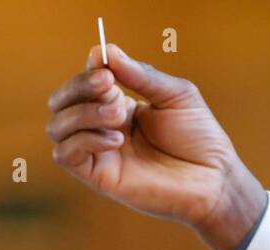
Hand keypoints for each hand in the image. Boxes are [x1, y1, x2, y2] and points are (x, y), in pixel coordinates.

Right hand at [46, 43, 265, 249]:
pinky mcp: (98, 177)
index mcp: (118, 105)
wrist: (212, 178)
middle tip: (109, 85)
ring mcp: (98, 153)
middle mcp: (101, 128)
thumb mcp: (174, 94)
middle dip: (78, 87)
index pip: (83, 82)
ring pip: (57, 127)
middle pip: (61, 102)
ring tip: (119, 117)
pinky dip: (83, 140)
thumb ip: (139, 75)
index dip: (89, 70)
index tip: (106, 65)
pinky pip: (65, 155)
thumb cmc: (199, 137)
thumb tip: (104, 51)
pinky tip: (116, 140)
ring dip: (83, 114)